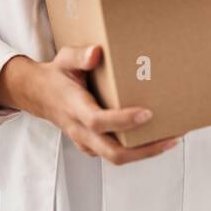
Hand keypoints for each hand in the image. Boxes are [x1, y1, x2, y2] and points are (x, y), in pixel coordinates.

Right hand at [0, 45, 182, 164]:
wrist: (38, 94)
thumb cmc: (57, 75)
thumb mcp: (64, 58)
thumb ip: (80, 55)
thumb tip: (96, 53)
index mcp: (74, 107)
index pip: (98, 120)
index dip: (123, 120)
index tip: (147, 113)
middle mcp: (80, 129)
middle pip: (112, 152)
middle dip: (144, 149)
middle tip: (171, 137)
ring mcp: (85, 141)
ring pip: (116, 157)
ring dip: (145, 152)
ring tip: (172, 138)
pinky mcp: (91, 145)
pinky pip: (115, 153)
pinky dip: (136, 150)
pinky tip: (156, 138)